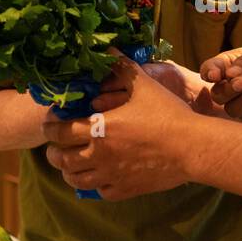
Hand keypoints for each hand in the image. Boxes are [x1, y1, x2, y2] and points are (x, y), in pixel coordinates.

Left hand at [42, 56, 198, 199]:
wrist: (192, 147)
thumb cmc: (168, 114)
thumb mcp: (143, 85)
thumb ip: (121, 68)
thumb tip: (107, 48)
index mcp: (98, 128)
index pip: (59, 132)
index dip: (50, 128)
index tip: (50, 124)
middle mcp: (99, 155)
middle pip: (61, 159)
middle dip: (53, 153)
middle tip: (55, 147)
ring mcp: (111, 175)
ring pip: (77, 180)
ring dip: (69, 172)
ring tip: (71, 165)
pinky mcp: (126, 189)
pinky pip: (101, 192)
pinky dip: (94, 186)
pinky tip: (99, 178)